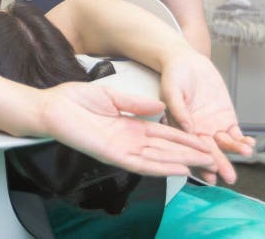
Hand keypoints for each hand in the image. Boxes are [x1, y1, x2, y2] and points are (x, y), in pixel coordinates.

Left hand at [40, 82, 215, 177]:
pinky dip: (159, 167)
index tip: (203, 138)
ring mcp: (121, 149)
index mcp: (129, 125)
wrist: (51, 106)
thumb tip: (161, 106)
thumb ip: (135, 103)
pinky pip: (139, 164)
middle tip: (214, 155)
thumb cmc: (73, 100)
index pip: (162, 135)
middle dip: (189, 152)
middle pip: (165, 149)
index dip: (183, 138)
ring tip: (204, 163)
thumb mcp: (110, 96)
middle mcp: (128, 140)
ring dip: (180, 161)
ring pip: (157, 159)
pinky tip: (176, 168)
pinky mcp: (111, 154)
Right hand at [160, 53, 255, 183]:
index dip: (199, 160)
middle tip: (228, 176)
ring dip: (235, 150)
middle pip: (209, 151)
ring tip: (244, 152)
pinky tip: (249, 143)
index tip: (208, 171)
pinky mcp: (225, 117)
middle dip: (219, 164)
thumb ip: (178, 109)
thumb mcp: (171, 90)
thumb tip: (186, 128)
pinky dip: (242, 139)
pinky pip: (235, 133)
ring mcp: (212, 124)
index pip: (190, 147)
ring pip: (225, 143)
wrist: (187, 62)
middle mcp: (197, 129)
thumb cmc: (174, 75)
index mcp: (180, 127)